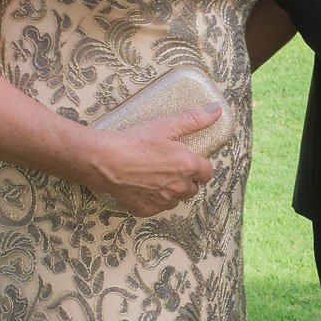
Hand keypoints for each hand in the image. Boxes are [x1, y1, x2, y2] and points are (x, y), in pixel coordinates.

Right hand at [80, 107, 221, 215]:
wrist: (104, 161)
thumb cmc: (134, 141)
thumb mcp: (165, 126)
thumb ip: (194, 119)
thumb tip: (216, 110)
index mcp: (188, 166)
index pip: (207, 173)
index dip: (200, 166)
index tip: (190, 160)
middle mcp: (179, 187)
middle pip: (192, 188)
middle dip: (186, 179)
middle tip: (170, 167)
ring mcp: (163, 201)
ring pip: (176, 199)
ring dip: (172, 191)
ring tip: (156, 176)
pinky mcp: (147, 210)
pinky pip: (158, 207)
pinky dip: (154, 199)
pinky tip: (143, 186)